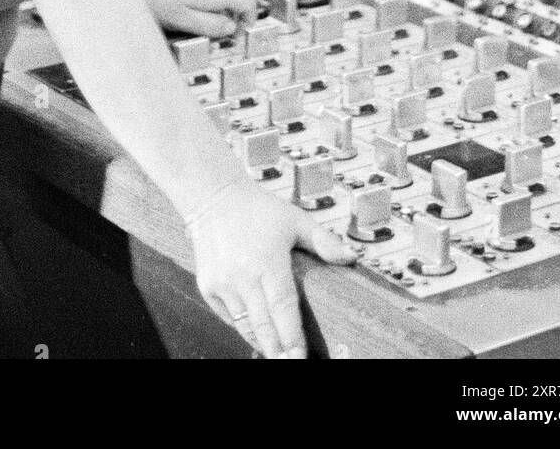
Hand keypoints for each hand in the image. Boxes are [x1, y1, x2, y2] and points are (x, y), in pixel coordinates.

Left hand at [135, 0, 257, 38]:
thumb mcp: (184, 20)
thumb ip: (210, 25)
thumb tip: (231, 29)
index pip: (248, 3)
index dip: (249, 21)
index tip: (237, 35)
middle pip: (232, 6)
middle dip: (224, 22)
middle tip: (206, 36)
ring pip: (217, 3)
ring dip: (210, 16)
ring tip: (188, 26)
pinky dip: (199, 9)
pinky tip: (180, 15)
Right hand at [187, 179, 356, 358]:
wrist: (212, 196)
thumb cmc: (257, 209)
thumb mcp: (295, 220)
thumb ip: (324, 242)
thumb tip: (351, 257)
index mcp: (268, 261)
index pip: (283, 309)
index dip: (293, 338)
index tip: (301, 357)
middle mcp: (242, 276)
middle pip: (264, 327)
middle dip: (279, 352)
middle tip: (292, 363)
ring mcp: (222, 284)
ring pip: (245, 327)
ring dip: (263, 343)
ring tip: (278, 354)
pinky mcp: (208, 287)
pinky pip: (229, 318)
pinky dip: (243, 327)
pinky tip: (259, 333)